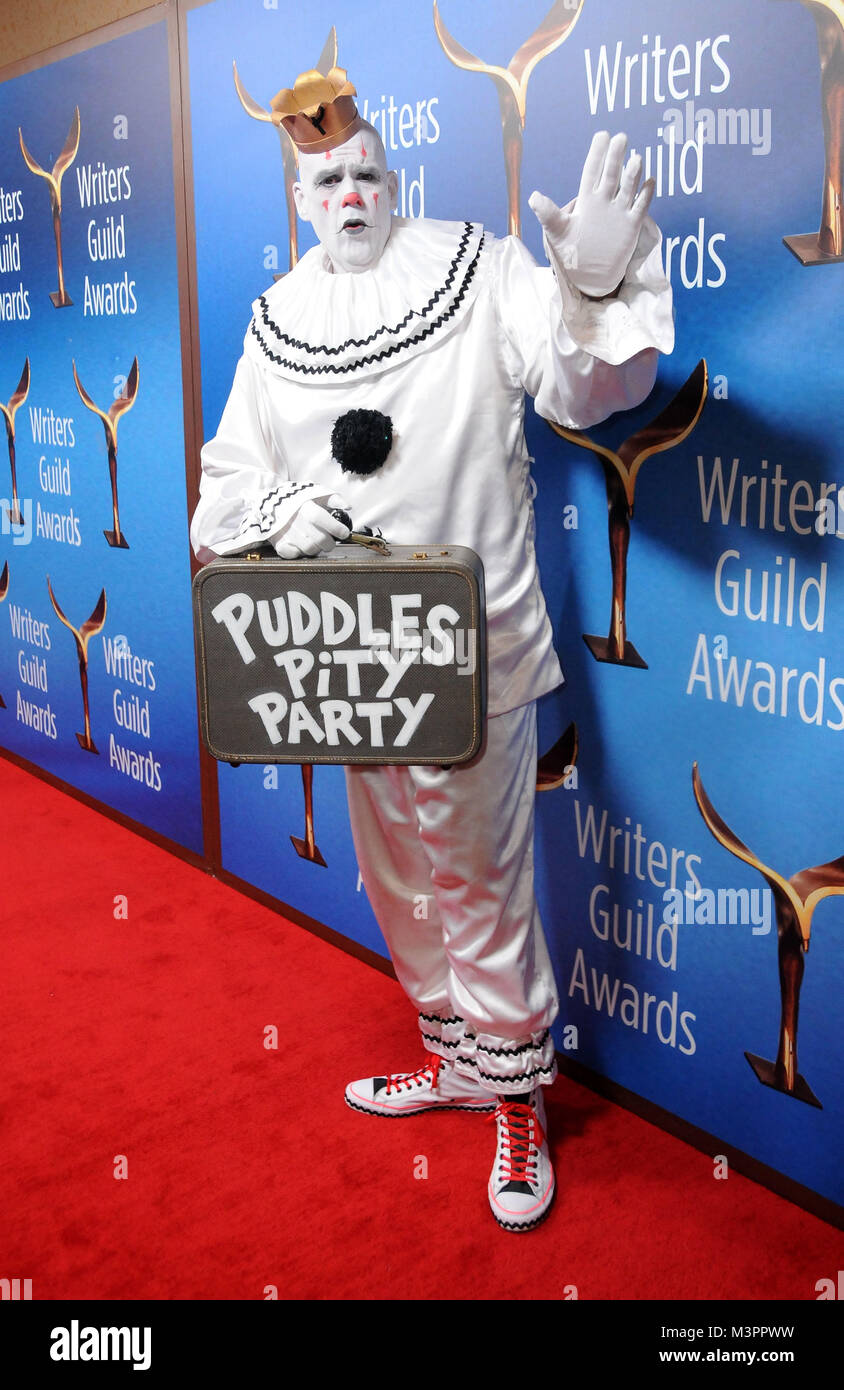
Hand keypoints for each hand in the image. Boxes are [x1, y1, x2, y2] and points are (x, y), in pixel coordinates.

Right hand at [274, 494, 349, 557]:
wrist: (274, 505)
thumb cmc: (300, 501)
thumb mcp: (317, 494)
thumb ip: (334, 499)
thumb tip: (347, 506)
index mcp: (304, 506)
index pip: (320, 518)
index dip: (335, 528)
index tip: (344, 533)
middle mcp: (294, 519)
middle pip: (319, 538)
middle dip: (330, 542)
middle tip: (330, 540)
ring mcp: (285, 533)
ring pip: (309, 549)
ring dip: (317, 548)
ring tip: (316, 542)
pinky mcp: (278, 543)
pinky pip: (292, 554)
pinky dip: (300, 553)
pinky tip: (302, 546)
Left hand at [529, 132, 654, 298]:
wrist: (589, 275)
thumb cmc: (571, 253)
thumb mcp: (557, 232)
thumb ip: (548, 214)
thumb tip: (533, 197)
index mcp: (587, 200)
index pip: (592, 172)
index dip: (597, 154)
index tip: (602, 135)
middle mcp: (604, 202)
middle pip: (611, 174)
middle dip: (615, 157)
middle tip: (621, 138)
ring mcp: (619, 212)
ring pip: (627, 188)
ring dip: (632, 174)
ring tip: (636, 159)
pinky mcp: (630, 226)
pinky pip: (640, 207)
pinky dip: (646, 195)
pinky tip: (650, 181)